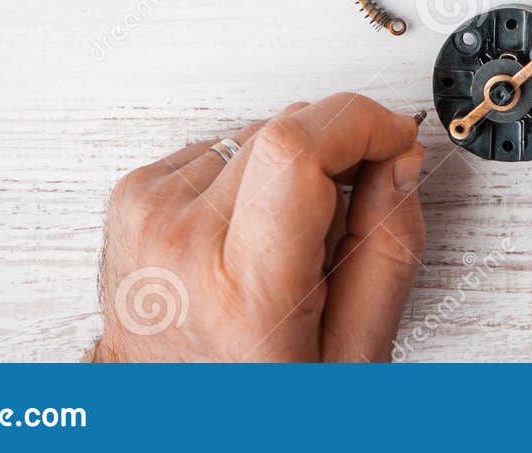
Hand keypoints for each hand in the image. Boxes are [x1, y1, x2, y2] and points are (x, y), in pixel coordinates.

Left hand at [91, 93, 424, 361]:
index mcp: (243, 292)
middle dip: (336, 152)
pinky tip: (247, 230)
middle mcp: (183, 247)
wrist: (166, 409)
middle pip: (284, 131)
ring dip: (289, 171)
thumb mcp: (353, 350)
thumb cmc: (257, 389)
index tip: (392, 136)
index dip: (358, 123)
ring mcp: (150, 218)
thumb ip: (389, 246)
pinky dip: (248, 178)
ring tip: (286, 239)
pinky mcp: (134, 198)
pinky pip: (218, 149)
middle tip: (343, 214)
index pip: (296, 150)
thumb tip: (398, 160)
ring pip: (256, 133)